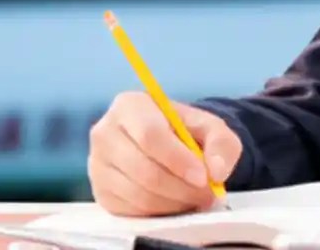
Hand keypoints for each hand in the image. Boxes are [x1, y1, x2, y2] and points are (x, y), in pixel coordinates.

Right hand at [88, 91, 242, 215]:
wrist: (166, 144)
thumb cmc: (185, 132)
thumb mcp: (211, 128)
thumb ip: (221, 144)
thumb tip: (216, 171)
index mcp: (129, 106)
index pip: (150, 135)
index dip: (178, 160)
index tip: (203, 177)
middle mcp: (105, 133)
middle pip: (143, 169)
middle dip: (181, 187)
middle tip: (207, 193)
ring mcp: (98, 165)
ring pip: (138, 195)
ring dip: (174, 202)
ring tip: (196, 197)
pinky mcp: (101, 193)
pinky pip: (132, 211)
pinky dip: (161, 212)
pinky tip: (176, 202)